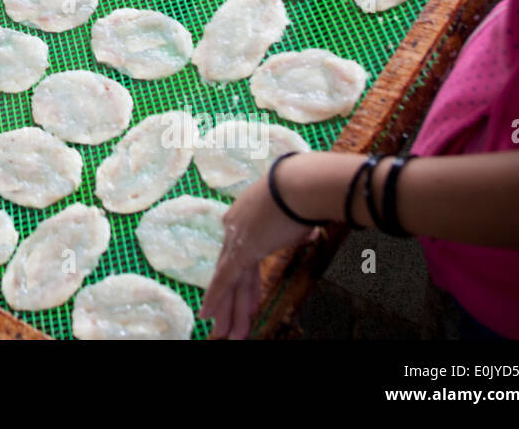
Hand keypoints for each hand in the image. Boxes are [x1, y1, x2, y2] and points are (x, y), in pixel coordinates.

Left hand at [198, 172, 322, 339]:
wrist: (298, 184)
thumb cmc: (302, 193)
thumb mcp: (297, 214)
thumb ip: (297, 227)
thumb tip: (309, 230)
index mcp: (246, 218)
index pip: (242, 259)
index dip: (245, 284)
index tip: (247, 302)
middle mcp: (235, 228)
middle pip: (232, 273)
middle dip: (230, 302)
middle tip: (222, 324)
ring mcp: (236, 239)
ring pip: (229, 283)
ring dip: (228, 311)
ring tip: (224, 333)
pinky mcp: (241, 250)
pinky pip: (225, 281)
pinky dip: (217, 299)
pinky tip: (208, 315)